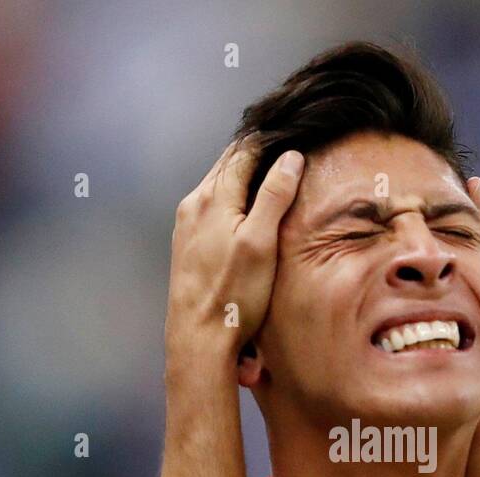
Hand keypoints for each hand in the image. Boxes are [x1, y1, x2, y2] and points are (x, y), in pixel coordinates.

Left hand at [165, 141, 304, 365]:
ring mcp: (187, 225)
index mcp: (212, 198)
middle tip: (286, 148)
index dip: (270, 140)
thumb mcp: (261, 243)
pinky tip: (246, 213)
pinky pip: (211, 209)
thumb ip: (274, 196)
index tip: (293, 133)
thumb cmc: (233, 295)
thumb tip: (290, 157)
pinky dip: (232, 201)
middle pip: (229, 166)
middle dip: (257, 155)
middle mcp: (194, 204)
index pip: (244, 152)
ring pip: (219, 186)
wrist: (198, 339)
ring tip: (271, 176)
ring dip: (244, 178)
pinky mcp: (187, 244)